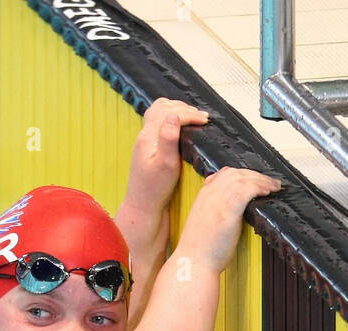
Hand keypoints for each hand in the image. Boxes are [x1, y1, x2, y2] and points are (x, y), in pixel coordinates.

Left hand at [121, 98, 209, 213]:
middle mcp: (144, 136)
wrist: (143, 205)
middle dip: (184, 108)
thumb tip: (173, 116)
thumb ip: (168, 138)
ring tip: (193, 115)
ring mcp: (144, 141)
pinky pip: (157, 122)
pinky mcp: (147, 147)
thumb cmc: (155, 189)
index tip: (204, 120)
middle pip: (161, 108)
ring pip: (158, 112)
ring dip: (176, 109)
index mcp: (148, 138)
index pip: (169, 113)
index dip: (189, 114)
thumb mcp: (166, 164)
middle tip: (202, 117)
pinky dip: (170, 117)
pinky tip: (180, 125)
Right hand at [175, 167, 280, 270]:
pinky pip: (248, 189)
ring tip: (273, 186)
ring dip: (261, 180)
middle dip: (254, 175)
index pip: (223, 174)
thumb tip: (231, 211)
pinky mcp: (228, 209)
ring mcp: (218, 200)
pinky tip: (268, 192)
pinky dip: (260, 187)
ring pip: (243, 178)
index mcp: (203, 196)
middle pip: (235, 173)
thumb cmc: (200, 250)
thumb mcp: (204, 224)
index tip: (253, 180)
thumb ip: (215, 212)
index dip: (241, 174)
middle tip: (268, 182)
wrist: (194, 262)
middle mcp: (209, 194)